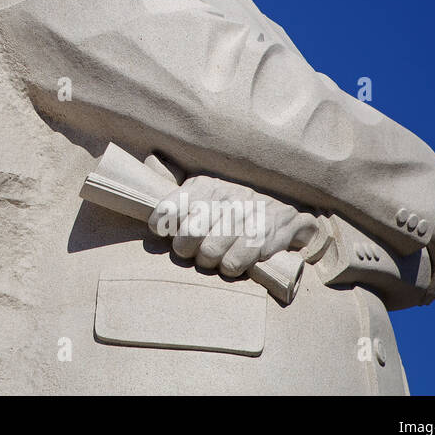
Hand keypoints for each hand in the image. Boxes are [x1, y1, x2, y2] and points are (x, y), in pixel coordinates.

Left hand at [146, 174, 319, 277]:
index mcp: (205, 185)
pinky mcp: (263, 236)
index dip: (162, 225)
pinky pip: (232, 263)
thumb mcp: (205, 189)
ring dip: (207, 261)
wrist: (282, 214)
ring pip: (209, 252)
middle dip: (185, 248)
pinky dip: (228, 268)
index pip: (170, 208)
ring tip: (211, 257)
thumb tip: (152, 166)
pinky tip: (231, 261)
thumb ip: (175, 184)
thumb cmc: (231, 205)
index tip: (165, 232)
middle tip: (189, 250)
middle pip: (189, 234)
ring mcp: (245, 216)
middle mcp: (224, 196)